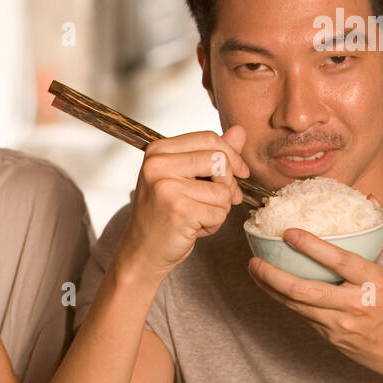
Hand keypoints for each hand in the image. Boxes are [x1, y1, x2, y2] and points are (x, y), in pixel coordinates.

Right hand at [117, 125, 250, 276]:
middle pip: (219, 161)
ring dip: (219, 209)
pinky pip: (219, 212)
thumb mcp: (185, 177)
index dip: (231, 155)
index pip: (208, 138)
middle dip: (227, 184)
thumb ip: (211, 153)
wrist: (142, 251)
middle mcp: (158, 165)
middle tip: (214, 200)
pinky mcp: (180, 210)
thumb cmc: (163, 214)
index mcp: (157, 151)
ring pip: (223, 190)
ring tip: (197, 216)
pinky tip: (194, 227)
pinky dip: (213, 224)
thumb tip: (240, 131)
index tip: (239, 172)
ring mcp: (167, 187)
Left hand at [246, 199, 382, 382]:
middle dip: (273, 274)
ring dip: (271, 288)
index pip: (339, 261)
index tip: (289, 232)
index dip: (311, 246)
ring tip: (255, 271)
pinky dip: (286, 301)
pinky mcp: (334, 339)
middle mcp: (357, 305)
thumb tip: (374, 202)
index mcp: (377, 283)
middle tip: (254, 259)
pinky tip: (273, 288)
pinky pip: (304, 317)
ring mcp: (343, 325)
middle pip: (305, 289)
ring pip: (297, 306)